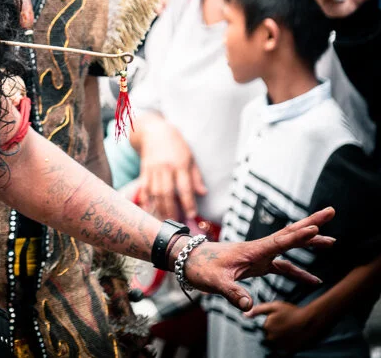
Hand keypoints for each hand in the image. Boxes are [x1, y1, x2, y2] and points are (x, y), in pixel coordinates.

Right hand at [138, 120, 206, 219]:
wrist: (154, 131)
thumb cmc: (176, 144)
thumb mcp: (190, 157)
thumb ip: (196, 176)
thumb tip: (203, 193)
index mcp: (180, 164)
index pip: (185, 187)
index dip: (188, 203)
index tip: (191, 215)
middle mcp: (165, 167)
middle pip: (168, 192)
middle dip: (171, 209)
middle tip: (175, 222)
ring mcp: (153, 169)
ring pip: (155, 192)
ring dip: (159, 207)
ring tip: (164, 219)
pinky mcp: (143, 170)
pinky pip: (143, 186)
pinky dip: (145, 198)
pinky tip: (148, 208)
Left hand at [180, 207, 335, 310]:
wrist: (186, 259)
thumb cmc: (199, 267)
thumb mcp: (215, 282)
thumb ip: (232, 292)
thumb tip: (249, 305)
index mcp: (251, 250)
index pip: (279, 241)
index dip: (298, 236)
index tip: (316, 227)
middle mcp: (258, 249)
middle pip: (289, 233)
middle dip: (311, 223)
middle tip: (332, 211)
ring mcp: (258, 256)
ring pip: (288, 247)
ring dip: (309, 243)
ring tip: (332, 242)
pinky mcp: (256, 264)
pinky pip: (282, 266)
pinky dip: (298, 271)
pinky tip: (313, 280)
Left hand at [244, 301, 322, 353]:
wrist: (311, 321)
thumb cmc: (292, 312)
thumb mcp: (274, 306)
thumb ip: (258, 310)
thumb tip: (244, 315)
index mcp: (266, 327)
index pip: (264, 328)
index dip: (272, 323)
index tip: (281, 320)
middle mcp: (271, 338)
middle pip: (269, 337)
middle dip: (275, 332)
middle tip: (286, 326)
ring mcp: (280, 346)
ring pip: (275, 344)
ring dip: (279, 339)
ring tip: (289, 332)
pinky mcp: (289, 351)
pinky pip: (283, 350)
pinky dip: (285, 345)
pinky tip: (291, 338)